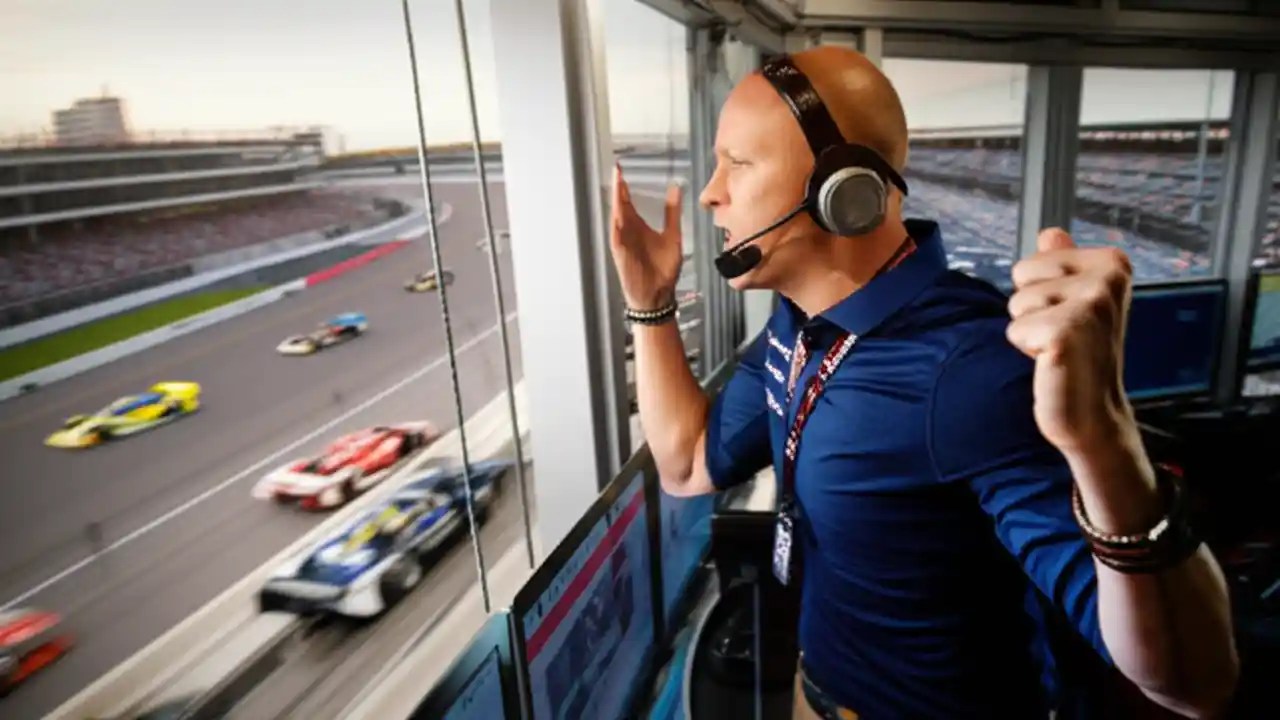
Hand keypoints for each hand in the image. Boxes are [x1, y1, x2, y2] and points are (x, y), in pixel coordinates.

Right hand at [609, 163, 683, 309]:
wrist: (659, 294)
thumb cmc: (663, 269)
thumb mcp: (672, 236)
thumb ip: (672, 213)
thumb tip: (676, 189)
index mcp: (638, 225)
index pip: (628, 201)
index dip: (624, 186)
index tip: (620, 168)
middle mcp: (628, 231)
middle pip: (620, 205)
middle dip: (618, 188)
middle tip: (616, 169)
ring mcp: (623, 242)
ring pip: (617, 217)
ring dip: (616, 202)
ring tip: (617, 184)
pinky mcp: (622, 254)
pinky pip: (617, 238)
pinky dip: (616, 226)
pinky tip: (617, 214)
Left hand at [1006, 228, 1136, 454]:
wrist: (1094, 414)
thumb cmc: (1081, 356)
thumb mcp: (1074, 303)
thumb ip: (1063, 266)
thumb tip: (1051, 233)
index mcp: (1112, 262)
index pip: (1031, 263)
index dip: (1039, 295)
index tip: (1069, 320)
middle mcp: (1107, 277)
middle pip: (1020, 276)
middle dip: (1030, 310)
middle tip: (1062, 337)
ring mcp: (1090, 304)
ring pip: (1016, 304)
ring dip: (1029, 332)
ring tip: (1059, 350)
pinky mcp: (1067, 331)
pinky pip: (1015, 329)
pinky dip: (1026, 350)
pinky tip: (1054, 363)